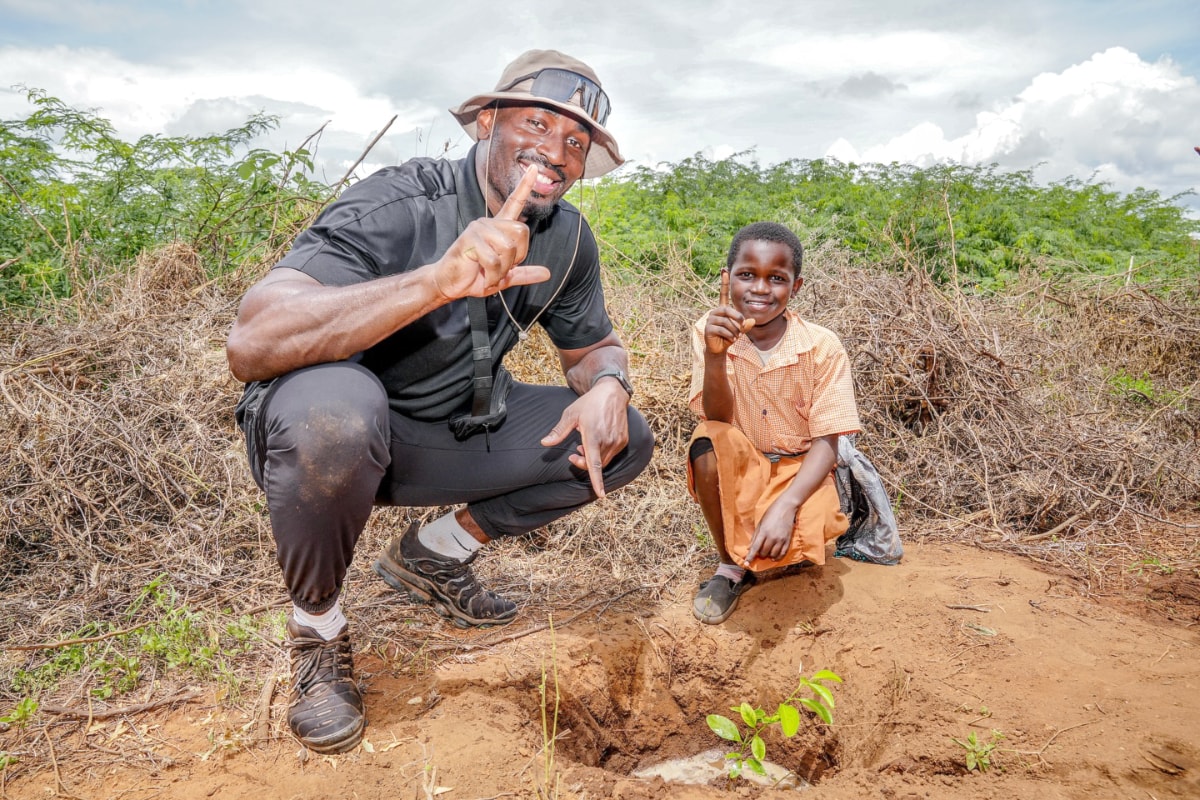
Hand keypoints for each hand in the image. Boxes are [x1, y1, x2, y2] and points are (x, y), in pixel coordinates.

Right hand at [431, 165, 550, 299]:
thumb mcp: (504, 277)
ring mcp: (479, 228)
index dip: (525, 186)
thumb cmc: (475, 276)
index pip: (514, 203)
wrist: (450, 284)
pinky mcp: (470, 238)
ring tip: (490, 273)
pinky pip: (493, 259)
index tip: (533, 169)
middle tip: (501, 269)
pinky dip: (492, 274)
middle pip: (521, 231)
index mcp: (499, 228)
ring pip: (508, 247)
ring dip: (503, 269)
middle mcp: (489, 223)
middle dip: (517, 257)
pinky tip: (483, 275)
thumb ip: (524, 273)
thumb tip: (547, 273)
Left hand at [540, 380, 630, 498]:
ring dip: (593, 459)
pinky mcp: (623, 440)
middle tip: (574, 452)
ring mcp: (618, 441)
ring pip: (604, 461)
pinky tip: (596, 441)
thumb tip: (544, 443)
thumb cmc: (589, 403)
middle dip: (583, 463)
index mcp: (594, 437)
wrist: (612, 393)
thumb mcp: (571, 415)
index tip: (600, 494)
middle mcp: (608, 441)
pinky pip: (611, 454)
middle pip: (596, 465)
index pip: (595, 465)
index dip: (597, 481)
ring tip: (584, 445)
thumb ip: (558, 432)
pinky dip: (602, 453)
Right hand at [703, 270, 754, 354]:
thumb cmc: (730, 336)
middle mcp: (715, 312)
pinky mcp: (708, 328)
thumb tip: (752, 321)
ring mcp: (710, 320)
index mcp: (723, 309)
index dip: (724, 282)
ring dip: (734, 330)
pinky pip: (722, 329)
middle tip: (742, 326)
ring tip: (735, 336)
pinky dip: (730, 335)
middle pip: (727, 310)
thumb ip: (746, 324)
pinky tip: (731, 339)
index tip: (724, 270)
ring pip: (726, 322)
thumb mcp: (740, 329)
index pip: (723, 293)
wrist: (719, 348)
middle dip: (737, 318)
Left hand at [743, 497, 797, 565]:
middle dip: (760, 554)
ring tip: (767, 553)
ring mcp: (781, 539)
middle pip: (764, 553)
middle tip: (759, 552)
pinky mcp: (788, 540)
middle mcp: (772, 537)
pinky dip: (777, 557)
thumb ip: (755, 536)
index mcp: (763, 532)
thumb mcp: (760, 523)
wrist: (786, 507)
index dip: (750, 557)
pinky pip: (782, 553)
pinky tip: (774, 557)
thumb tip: (749, 548)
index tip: (746, 564)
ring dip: (768, 556)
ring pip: (773, 554)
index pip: (755, 548)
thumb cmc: (771, 513)